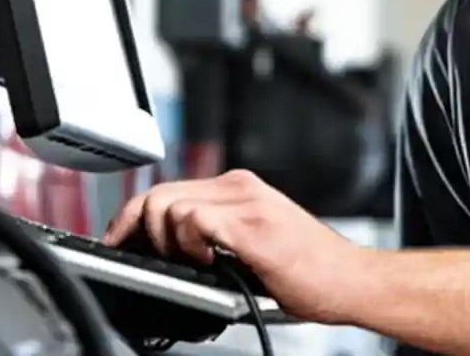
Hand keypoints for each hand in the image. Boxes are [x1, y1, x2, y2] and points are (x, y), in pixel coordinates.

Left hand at [102, 169, 376, 323]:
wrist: (351, 280)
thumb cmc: (309, 269)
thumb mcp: (252, 243)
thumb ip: (215, 235)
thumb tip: (165, 250)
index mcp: (238, 189)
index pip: (167, 189)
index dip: (132, 217)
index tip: (119, 241)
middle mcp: (240, 188)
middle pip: (159, 192)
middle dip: (136, 228)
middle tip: (147, 258)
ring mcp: (247, 205)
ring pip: (171, 205)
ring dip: (165, 240)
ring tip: (188, 262)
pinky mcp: (253, 227)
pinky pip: (196, 222)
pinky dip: (189, 243)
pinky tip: (206, 261)